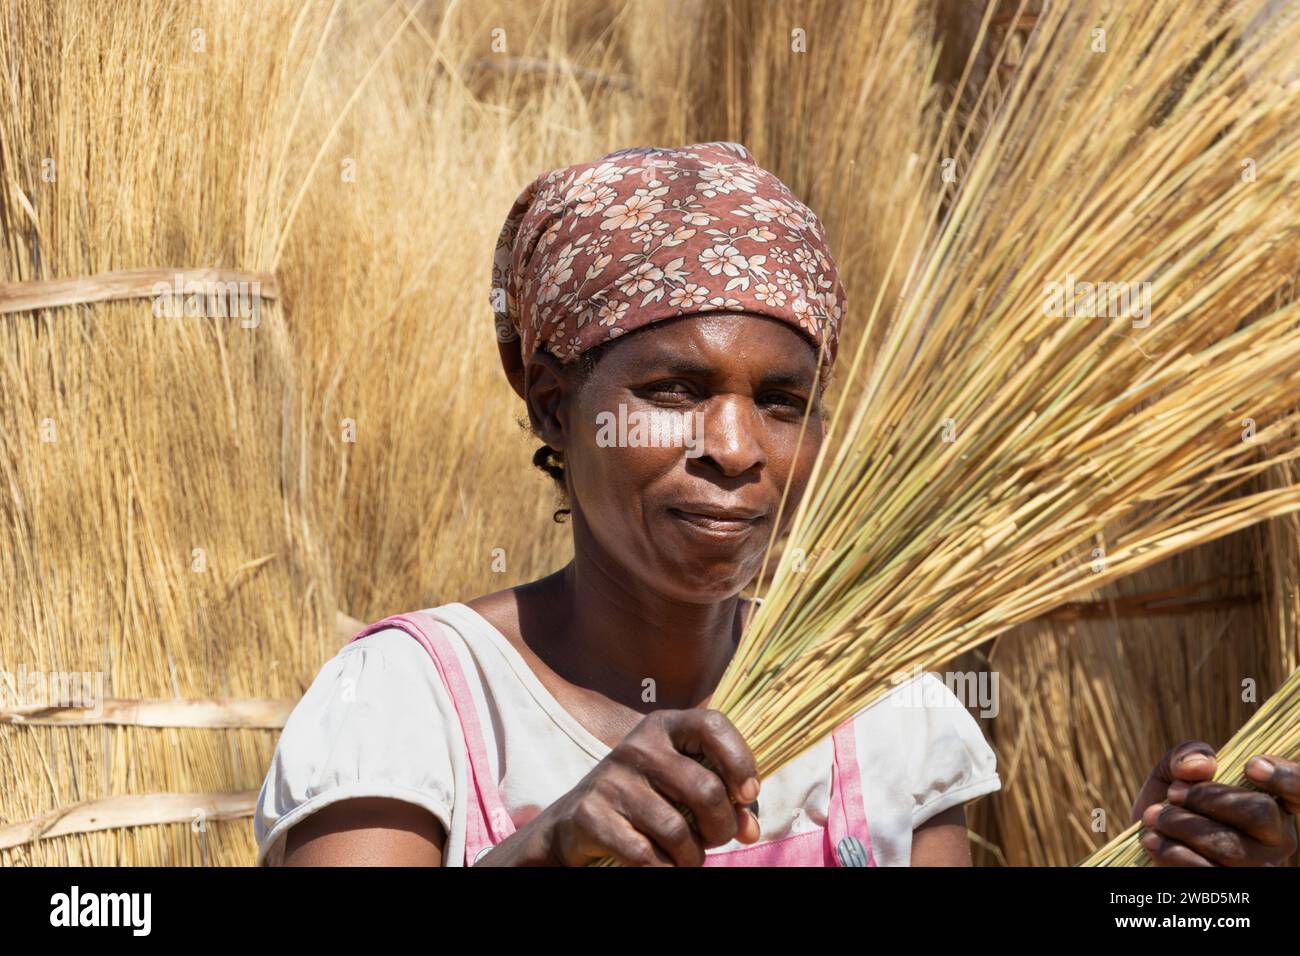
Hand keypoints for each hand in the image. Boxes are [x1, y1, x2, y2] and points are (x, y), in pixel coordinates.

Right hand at [475, 708, 761, 865]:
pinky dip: (664, 869)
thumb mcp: (680, 785)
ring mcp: (612, 780)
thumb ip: (722, 798)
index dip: (740, 760)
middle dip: (722, 826)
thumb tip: (749, 828)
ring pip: (678, 831)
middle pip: (705, 790)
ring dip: (693, 856)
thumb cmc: (646, 800)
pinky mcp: (592, 815)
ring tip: (689, 857)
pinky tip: (662, 865)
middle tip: (717, 838)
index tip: (747, 793)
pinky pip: (647, 856)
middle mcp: (637, 747)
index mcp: (663, 727)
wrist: (575, 823)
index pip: (712, 724)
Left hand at [1130, 740, 1298, 865]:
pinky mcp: (1233, 891)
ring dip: (1181, 826)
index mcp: (1272, 806)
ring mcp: (1259, 870)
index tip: (1252, 766)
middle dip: (1207, 797)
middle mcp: (1276, 841)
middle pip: (1259, 813)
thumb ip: (1186, 755)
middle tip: (1172, 794)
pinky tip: (1154, 842)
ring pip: (1230, 846)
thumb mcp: (1173, 773)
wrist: (1147, 846)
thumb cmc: (1168, 806)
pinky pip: (1206, 871)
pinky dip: (1172, 852)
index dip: (1287, 777)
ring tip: (1153, 819)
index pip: (1299, 790)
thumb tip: (1202, 764)